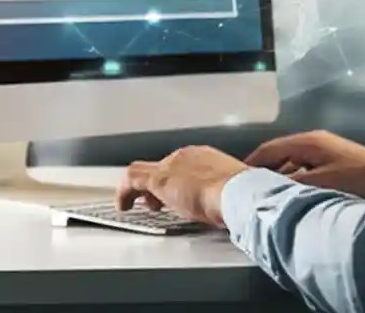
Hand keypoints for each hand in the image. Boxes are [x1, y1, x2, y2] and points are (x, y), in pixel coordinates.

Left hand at [116, 146, 247, 226]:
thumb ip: (222, 194)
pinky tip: (124, 205)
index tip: (176, 195)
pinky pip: (132, 179)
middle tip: (157, 204)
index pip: (181, 165)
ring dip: (140, 190)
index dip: (175, 182)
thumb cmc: (240, 196)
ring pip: (144, 172)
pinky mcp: (159, 179)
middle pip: (162, 168)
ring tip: (138, 204)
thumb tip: (222, 207)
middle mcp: (187, 155)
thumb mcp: (231, 192)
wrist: (237, 193)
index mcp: (205, 157)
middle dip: (158, 187)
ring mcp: (171, 165)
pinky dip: (125, 192)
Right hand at [245, 130, 364, 198]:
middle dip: (265, 170)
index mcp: (308, 142)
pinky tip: (294, 193)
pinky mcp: (334, 160)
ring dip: (281, 176)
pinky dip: (295, 178)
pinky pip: (305, 168)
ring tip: (269, 193)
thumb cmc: (357, 177)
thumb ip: (293, 183)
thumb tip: (268, 187)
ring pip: (293, 162)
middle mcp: (314, 142)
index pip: (270, 148)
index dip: (253, 162)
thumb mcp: (321, 182)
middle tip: (250, 187)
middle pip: (280, 154)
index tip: (237, 174)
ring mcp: (325, 150)